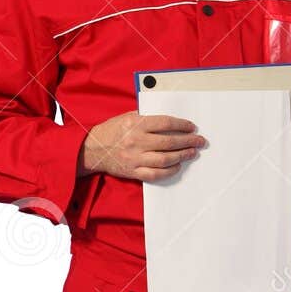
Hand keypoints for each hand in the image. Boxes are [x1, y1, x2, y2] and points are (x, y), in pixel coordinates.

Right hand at [80, 112, 205, 180]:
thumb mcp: (126, 117)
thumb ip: (146, 118)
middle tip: (199, 141)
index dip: (181, 125)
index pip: (165, 123)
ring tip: (191, 153)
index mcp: (135, 124)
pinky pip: (155, 174)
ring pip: (165, 159)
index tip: (191, 127)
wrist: (91, 150)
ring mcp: (134, 158)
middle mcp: (136, 141)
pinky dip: (169, 171)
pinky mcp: (132, 171)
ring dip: (181, 156)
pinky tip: (177, 166)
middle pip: (169, 142)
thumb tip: (169, 122)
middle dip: (188, 141)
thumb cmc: (111, 131)